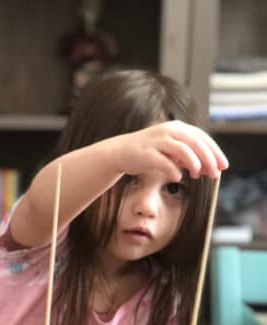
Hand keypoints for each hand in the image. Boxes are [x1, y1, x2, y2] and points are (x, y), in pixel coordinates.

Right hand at [111, 120, 228, 181]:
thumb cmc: (149, 153)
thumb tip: (211, 169)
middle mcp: (168, 131)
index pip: (203, 138)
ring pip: (183, 149)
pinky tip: (178, 177)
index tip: (224, 166)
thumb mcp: (172, 153)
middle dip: (209, 159)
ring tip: (197, 175)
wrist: (120, 152)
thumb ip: (190, 159)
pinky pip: (164, 162)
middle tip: (216, 174)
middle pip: (196, 143)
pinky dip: (173, 170)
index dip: (216, 152)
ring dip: (194, 163)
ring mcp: (157, 141)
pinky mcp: (146, 153)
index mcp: (177, 128)